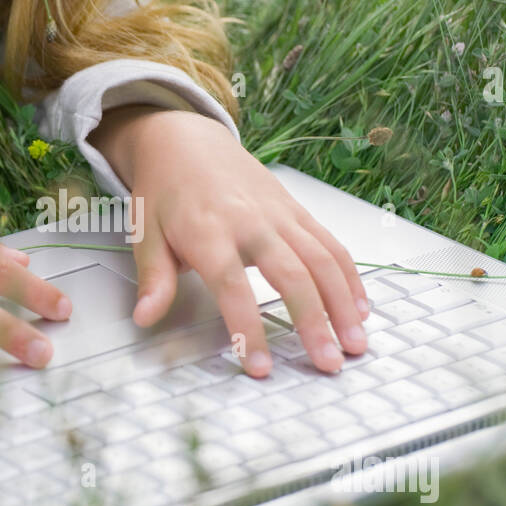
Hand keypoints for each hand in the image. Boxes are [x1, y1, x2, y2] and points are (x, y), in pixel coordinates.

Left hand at [92, 109, 370, 377]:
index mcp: (208, 231)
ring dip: (343, 304)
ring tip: (355, 344)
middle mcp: (251, 221)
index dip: (247, 327)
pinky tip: (360, 308)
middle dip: (313, 323)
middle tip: (328, 364)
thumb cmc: (165, 192)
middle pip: (292, 274)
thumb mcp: (146, 234)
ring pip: (322, 260)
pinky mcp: (297, 211)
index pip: (232, 286)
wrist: (185, 139)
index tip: (259, 366)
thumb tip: (146, 318)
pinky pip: (331, 244)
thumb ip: (154, 279)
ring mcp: (280, 215)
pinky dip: (350, 277)